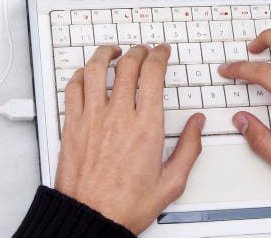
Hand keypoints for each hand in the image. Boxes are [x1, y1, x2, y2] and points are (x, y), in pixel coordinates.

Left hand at [55, 44, 204, 233]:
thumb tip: (197, 125)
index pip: (153, 74)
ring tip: (113, 51)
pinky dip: (81, 74)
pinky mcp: (72, 125)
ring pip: (97, 69)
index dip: (159, 56)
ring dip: (106, 54)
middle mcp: (119, 117)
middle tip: (143, 50)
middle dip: (138, 51)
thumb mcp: (171, 183)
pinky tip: (87, 73)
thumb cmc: (125, 205)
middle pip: (128, 66)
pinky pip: (73, 88)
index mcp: (146, 127)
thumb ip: (189, 149)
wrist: (90, 219)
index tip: (161, 53)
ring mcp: (92, 118)